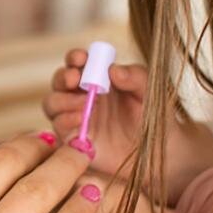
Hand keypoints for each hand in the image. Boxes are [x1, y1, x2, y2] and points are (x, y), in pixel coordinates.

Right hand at [44, 49, 212, 195]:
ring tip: (83, 104)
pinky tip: (80, 120)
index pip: (77, 63)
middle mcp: (82, 96)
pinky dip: (64, 120)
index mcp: (99, 79)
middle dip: (62, 77)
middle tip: (75, 79)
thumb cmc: (154, 119)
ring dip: (62, 99)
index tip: (81, 58)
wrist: (160, 154)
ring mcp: (76, 118)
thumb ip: (136, 77)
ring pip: (52, 103)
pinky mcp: (74, 140)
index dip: (75, 57)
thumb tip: (113, 69)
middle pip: (58, 81)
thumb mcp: (150, 93)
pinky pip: (57, 127)